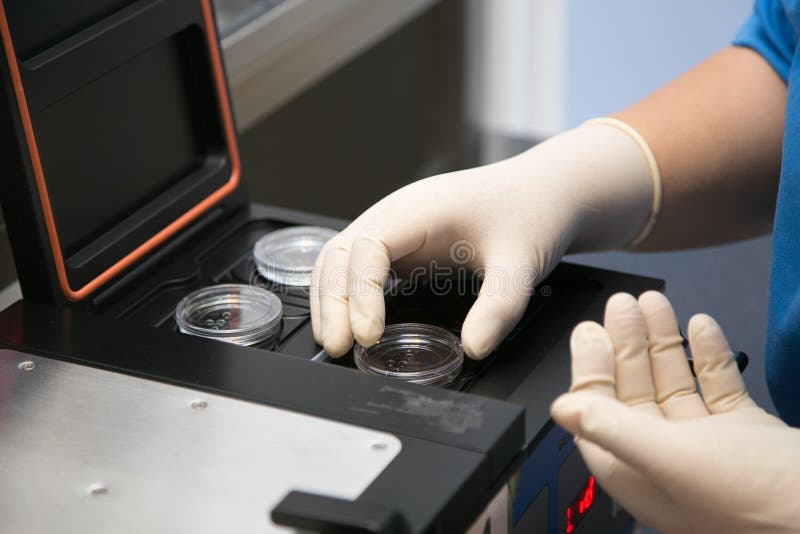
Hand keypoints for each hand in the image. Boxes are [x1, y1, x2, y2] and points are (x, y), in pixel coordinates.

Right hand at [310, 122, 656, 357]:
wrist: (541, 191)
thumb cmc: (530, 215)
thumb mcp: (523, 263)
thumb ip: (500, 306)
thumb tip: (472, 349)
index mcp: (419, 210)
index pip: (367, 248)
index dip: (359, 293)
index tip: (368, 335)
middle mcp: (396, 214)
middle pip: (340, 253)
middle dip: (331, 302)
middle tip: (338, 349)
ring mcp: (395, 227)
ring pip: (341, 258)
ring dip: (331, 299)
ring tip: (336, 343)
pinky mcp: (401, 243)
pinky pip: (360, 266)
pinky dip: (348, 295)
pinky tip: (353, 324)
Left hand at [551, 291, 799, 532]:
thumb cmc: (754, 501)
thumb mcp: (672, 458)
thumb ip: (613, 428)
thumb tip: (561, 409)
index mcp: (637, 471)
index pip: (597, 413)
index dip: (590, 369)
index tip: (588, 329)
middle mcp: (666, 459)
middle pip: (634, 392)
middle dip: (626, 345)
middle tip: (622, 304)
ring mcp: (708, 446)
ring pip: (675, 384)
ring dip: (663, 343)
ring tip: (655, 303)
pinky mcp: (745, 435)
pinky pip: (717, 388)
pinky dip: (708, 355)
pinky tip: (701, 326)